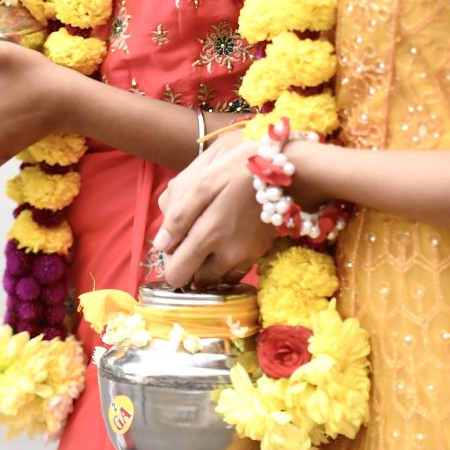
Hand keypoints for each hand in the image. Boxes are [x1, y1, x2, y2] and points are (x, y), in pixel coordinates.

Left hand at [155, 129, 274, 287]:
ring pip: (217, 278)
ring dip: (208, 266)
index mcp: (208, 236)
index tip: (174, 242)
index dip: (169, 261)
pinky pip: (236, 270)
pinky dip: (226, 263)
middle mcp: (228, 255)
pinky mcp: (260, 252)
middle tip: (191, 237)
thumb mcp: (204, 182)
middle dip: (189, 265)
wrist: (287, 169)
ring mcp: (247, 256)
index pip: (177, 274)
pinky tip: (227, 239)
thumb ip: (180, 215)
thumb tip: (161, 245)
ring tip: (209, 237)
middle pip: (196, 281)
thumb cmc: (240, 168)